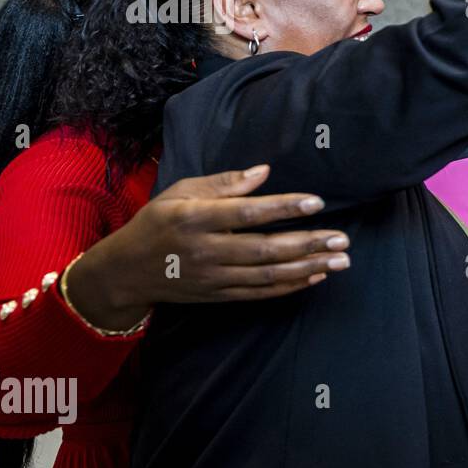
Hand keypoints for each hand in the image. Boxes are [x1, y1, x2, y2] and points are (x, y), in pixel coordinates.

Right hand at [64, 165, 350, 329]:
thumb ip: (223, 183)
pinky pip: (261, 293)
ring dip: (308, 267)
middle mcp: (205, 250)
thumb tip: (264, 171)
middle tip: (343, 239)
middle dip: (308, 244)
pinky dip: (291, 286)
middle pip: (265, 249)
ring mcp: (213, 277)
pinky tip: (316, 276)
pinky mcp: (218, 295)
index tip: (316, 202)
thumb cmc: (157, 222)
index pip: (246, 214)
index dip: (283, 208)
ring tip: (341, 259)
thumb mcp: (180, 192)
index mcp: (194, 218)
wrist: (125, 272)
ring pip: (268, 275)